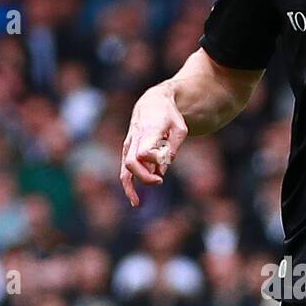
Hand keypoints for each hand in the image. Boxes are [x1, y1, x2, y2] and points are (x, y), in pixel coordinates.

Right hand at [120, 83, 188, 207]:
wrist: (152, 103)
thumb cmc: (169, 115)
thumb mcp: (180, 128)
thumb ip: (174, 147)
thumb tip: (162, 168)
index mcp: (148, 131)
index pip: (144, 152)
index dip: (154, 160)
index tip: (165, 159)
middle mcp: (135, 139)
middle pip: (132, 163)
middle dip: (145, 177)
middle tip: (160, 181)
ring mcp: (129, 145)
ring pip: (125, 169)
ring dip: (131, 187)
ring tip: (137, 203)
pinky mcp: (128, 150)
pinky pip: (125, 170)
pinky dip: (128, 185)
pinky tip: (135, 200)